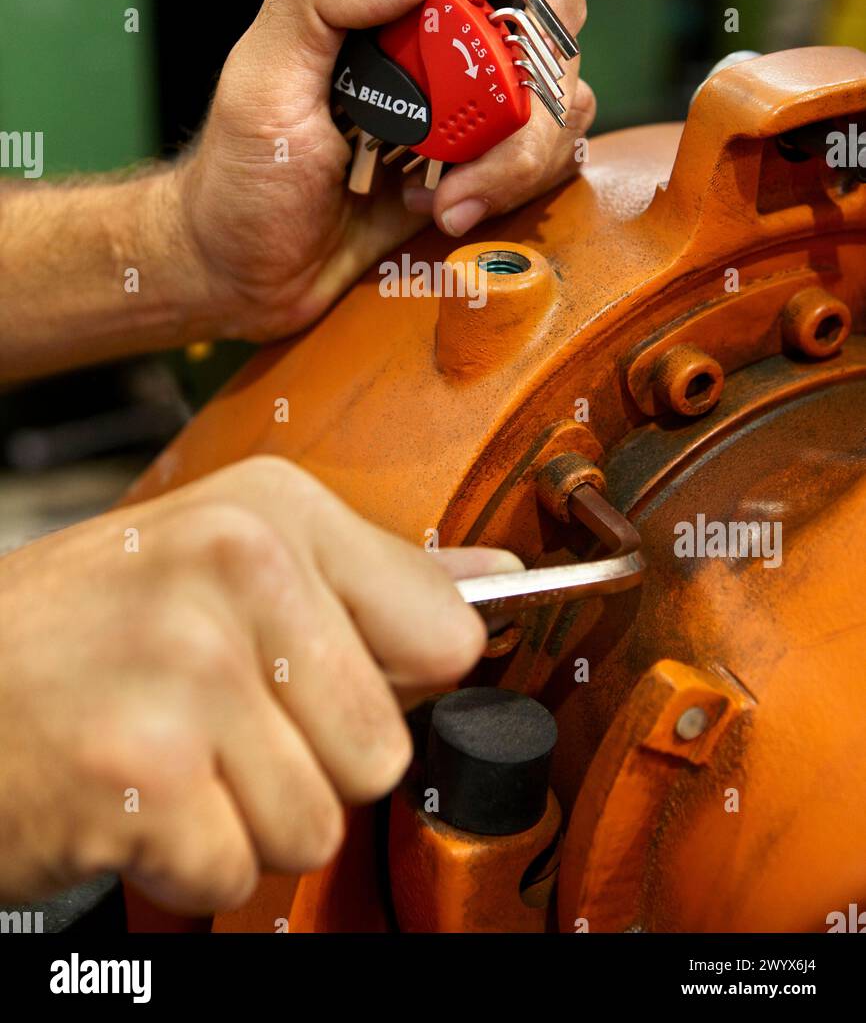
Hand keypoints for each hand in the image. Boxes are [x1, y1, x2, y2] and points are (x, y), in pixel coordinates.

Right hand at [0, 455, 519, 912]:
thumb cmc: (81, 634)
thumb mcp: (220, 563)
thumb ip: (368, 576)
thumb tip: (499, 584)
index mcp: (273, 509)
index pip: (445, 634)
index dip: (388, 683)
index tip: (312, 677)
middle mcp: (238, 568)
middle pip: (382, 748)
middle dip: (307, 765)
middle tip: (212, 724)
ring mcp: (188, 668)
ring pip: (318, 822)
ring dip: (245, 818)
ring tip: (171, 758)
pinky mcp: (142, 774)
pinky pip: (239, 872)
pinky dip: (187, 863)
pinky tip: (134, 802)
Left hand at [176, 0, 592, 340]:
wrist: (248, 279)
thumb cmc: (241, 178)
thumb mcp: (262, 74)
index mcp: (397, 7)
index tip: (507, 38)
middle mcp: (445, 52)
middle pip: (551, 34)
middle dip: (529, 94)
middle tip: (473, 135)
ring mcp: (470, 115)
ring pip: (560, 107)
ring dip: (516, 158)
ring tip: (447, 196)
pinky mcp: (482, 176)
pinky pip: (544, 167)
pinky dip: (509, 192)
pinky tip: (446, 211)